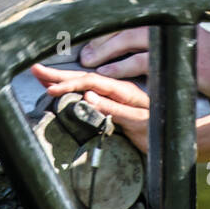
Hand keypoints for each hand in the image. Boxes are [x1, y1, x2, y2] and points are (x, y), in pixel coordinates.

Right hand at [30, 64, 151, 152]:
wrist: (174, 138)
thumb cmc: (160, 129)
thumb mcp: (138, 121)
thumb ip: (114, 109)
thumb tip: (87, 97)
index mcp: (122, 90)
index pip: (91, 82)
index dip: (70, 84)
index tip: (51, 88)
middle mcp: (116, 90)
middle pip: (83, 78)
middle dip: (58, 75)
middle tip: (35, 70)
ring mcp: (113, 97)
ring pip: (83, 85)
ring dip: (61, 80)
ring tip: (40, 76)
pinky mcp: (111, 106)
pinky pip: (87, 94)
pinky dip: (70, 90)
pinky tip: (59, 90)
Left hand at [78, 26, 209, 100]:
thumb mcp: (187, 41)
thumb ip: (166, 41)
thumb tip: (144, 47)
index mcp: (168, 21)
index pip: (131, 23)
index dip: (109, 31)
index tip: (91, 41)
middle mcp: (166, 28)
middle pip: (125, 28)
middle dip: (102, 40)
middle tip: (83, 53)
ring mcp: (170, 43)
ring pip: (129, 42)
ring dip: (106, 52)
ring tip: (90, 63)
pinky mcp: (173, 61)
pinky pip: (141, 63)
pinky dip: (121, 68)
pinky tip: (107, 74)